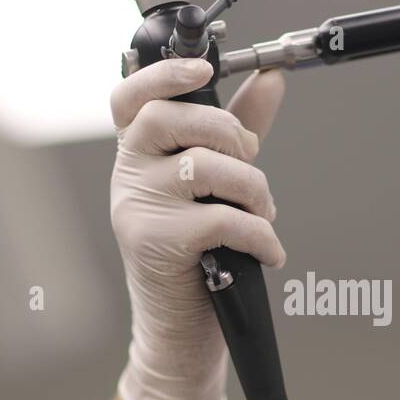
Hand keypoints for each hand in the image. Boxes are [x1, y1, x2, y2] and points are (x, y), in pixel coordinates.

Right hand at [110, 58, 286, 399]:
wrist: (181, 330)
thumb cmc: (200, 254)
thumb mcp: (217, 185)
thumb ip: (240, 129)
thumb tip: (271, 76)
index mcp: (138, 153)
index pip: (130, 97)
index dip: (161, 74)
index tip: (200, 68)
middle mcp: (128, 174)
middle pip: (172, 118)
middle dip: (230, 133)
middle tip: (252, 164)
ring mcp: (137, 207)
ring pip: (204, 166)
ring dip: (254, 189)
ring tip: (264, 216)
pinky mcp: (156, 242)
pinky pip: (221, 218)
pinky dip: (259, 234)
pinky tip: (268, 252)